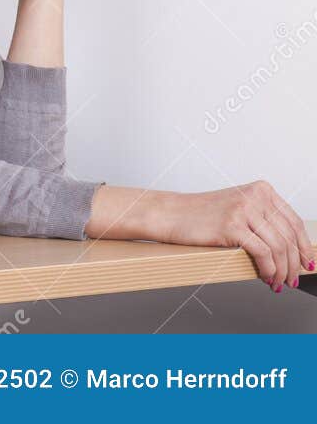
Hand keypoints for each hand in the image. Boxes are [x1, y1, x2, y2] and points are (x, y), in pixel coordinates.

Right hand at [147, 182, 311, 291]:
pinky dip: (269, 269)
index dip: (303, 247)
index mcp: (260, 190)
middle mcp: (255, 196)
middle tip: (292, 279)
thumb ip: (262, 220)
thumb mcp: (237, 209)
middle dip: (294, 264)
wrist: (168, 214)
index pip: (293, 222)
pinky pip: (263, 253)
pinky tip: (265, 277)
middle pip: (289, 237)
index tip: (306, 263)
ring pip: (278, 247)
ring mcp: (243, 209)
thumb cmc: (199, 215)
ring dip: (282, 271)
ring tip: (278, 282)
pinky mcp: (232, 225)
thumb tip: (290, 248)